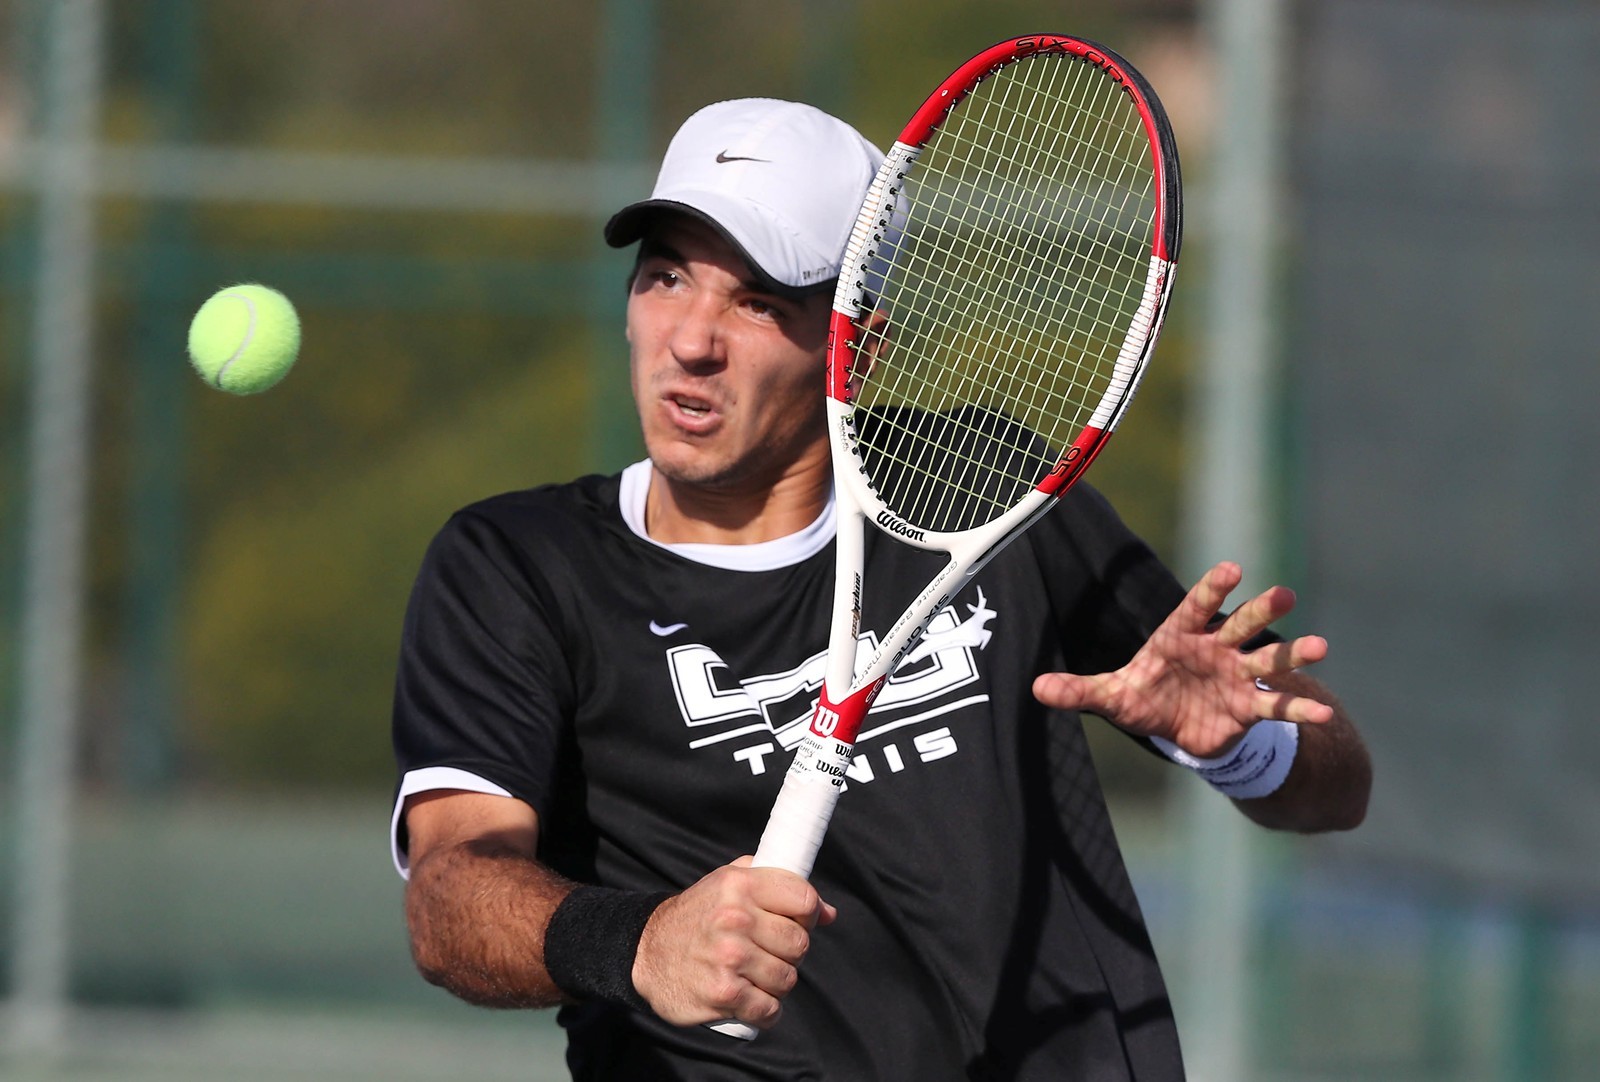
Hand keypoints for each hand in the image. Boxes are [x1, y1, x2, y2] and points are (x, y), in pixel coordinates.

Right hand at [631, 856, 835, 1028]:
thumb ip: (777, 885)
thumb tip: (828, 912)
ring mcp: (730, 957)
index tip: (797, 922)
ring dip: (777, 982)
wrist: (646, 951)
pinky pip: (770, 1008)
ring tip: (755, 974)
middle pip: (799, 942)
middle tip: (768, 951)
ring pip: (788, 978)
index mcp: (740, 885)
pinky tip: (750, 999)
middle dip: (790, 952)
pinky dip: (765, 1010)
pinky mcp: (724, 993)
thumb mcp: (729, 881)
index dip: (808, 914)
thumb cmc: (696, 916)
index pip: (804, 899)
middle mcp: (736, 919)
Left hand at [1032, 561, 1334, 757]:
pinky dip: (1300, 707)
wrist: (1178, 729)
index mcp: (1180, 635)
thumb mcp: (1111, 696)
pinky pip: (1278, 704)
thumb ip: (1078, 690)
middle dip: (1261, 610)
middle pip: (1241, 625)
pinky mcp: (1250, 707)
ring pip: (1268, 658)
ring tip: (1320, 645)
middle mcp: (1215, 649)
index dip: (1214, 588)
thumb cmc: (1146, 698)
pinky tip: (1324, 711)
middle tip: (1283, 594)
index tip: (1232, 569)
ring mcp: (1237, 676)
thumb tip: (1036, 687)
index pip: (1197, 606)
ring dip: (1293, 653)